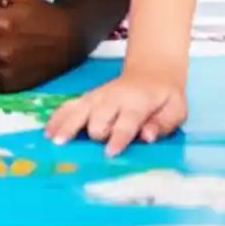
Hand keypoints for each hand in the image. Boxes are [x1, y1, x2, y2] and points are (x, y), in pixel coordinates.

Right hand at [45, 69, 186, 155]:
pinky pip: (68, 106)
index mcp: (136, 103)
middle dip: (94, 133)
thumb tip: (146, 136)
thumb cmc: (164, 98)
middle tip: (89, 149)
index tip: (110, 153)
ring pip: (78, 110)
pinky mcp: (87, 97)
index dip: (118, 137)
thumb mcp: (176, 110)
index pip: (126, 122)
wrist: (150, 73)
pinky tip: (48, 131)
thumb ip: (162, 124)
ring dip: (67, 125)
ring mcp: (97, 97)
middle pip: (98, 117)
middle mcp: (112, 98)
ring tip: (56, 141)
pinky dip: (57, 118)